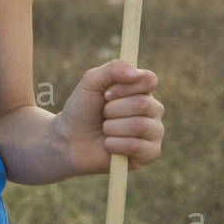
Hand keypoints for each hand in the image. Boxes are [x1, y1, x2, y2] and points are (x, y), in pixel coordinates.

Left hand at [53, 59, 164, 175]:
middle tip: (103, 114)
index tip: (106, 94)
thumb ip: (112, 69)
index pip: (149, 80)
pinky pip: (138, 147)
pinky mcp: (151, 153)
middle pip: (143, 104)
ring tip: (105, 130)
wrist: (70, 139)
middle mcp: (153, 109)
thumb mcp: (90, 83)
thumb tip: (136, 73)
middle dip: (113, 110)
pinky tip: (109, 145)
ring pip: (140, 126)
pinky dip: (115, 145)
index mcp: (141, 89)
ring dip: (112, 128)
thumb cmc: (82, 109)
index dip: (124, 87)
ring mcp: (154, 131)